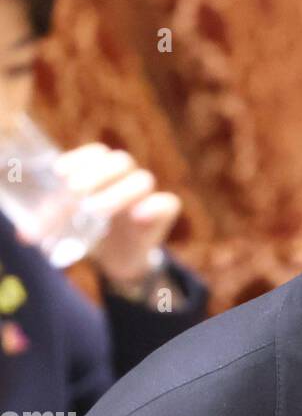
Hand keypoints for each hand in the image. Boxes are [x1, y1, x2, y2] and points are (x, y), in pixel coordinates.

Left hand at [17, 143, 180, 286]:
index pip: (96, 154)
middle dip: (96, 174)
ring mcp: (147, 196)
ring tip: (97, 210)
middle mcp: (126, 179)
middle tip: (75, 192)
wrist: (122, 261)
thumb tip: (21, 236)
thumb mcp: (71, 225)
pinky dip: (154, 207)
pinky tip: (138, 216)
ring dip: (117, 192)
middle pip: (118, 162)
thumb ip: (52, 224)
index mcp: (104, 173)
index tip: (60, 173)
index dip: (79, 158)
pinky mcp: (162, 215)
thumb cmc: (94, 235)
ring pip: (141, 181)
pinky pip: (166, 203)